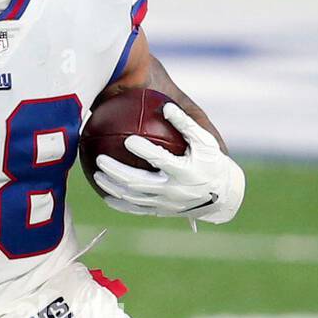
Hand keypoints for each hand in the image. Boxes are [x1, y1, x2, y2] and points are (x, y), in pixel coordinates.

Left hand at [93, 102, 244, 224]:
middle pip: (139, 182)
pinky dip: (119, 204)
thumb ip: (186, 123)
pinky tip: (105, 195)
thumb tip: (165, 106)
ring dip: (113, 188)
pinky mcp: (160, 212)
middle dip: (117, 172)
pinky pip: (136, 209)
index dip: (145, 151)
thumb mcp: (205, 141)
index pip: (161, 160)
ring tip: (96, 174)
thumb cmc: (211, 162)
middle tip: (100, 159)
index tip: (128, 140)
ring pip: (133, 198)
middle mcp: (173, 190)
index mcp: (184, 171)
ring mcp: (165, 204)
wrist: (221, 196)